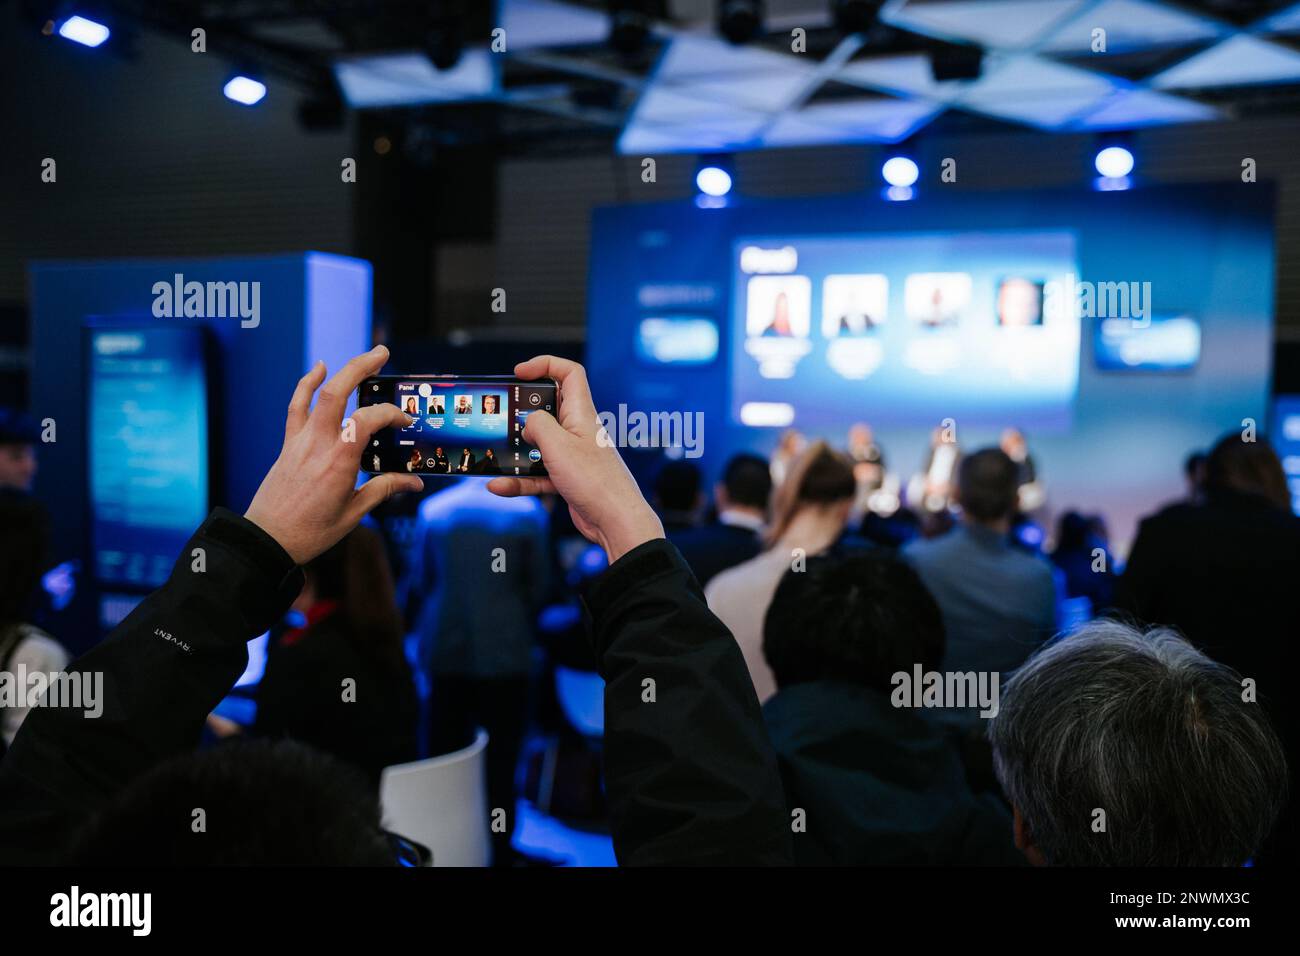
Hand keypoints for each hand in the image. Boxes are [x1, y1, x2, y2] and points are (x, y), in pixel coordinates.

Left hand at [244, 346, 423, 564]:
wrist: (268, 540)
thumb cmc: (310, 531)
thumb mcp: (354, 513)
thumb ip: (384, 489)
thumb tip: (414, 482)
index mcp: (339, 461)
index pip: (368, 420)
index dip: (391, 415)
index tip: (405, 422)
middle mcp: (318, 444)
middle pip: (338, 392)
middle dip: (361, 368)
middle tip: (383, 354)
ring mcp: (301, 440)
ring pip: (318, 394)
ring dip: (341, 371)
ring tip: (364, 359)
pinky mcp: (289, 444)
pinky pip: (296, 407)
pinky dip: (306, 384)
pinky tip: (318, 367)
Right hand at [487, 356, 662, 563]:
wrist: (616, 521)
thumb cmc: (596, 481)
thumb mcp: (558, 446)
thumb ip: (538, 426)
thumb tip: (527, 422)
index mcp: (581, 413)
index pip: (569, 374)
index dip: (545, 365)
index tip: (520, 372)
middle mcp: (578, 430)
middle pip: (549, 408)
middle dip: (523, 411)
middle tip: (503, 417)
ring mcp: (573, 455)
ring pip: (539, 445)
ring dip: (517, 450)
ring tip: (494, 454)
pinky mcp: (568, 478)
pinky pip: (538, 474)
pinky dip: (519, 479)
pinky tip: (500, 486)